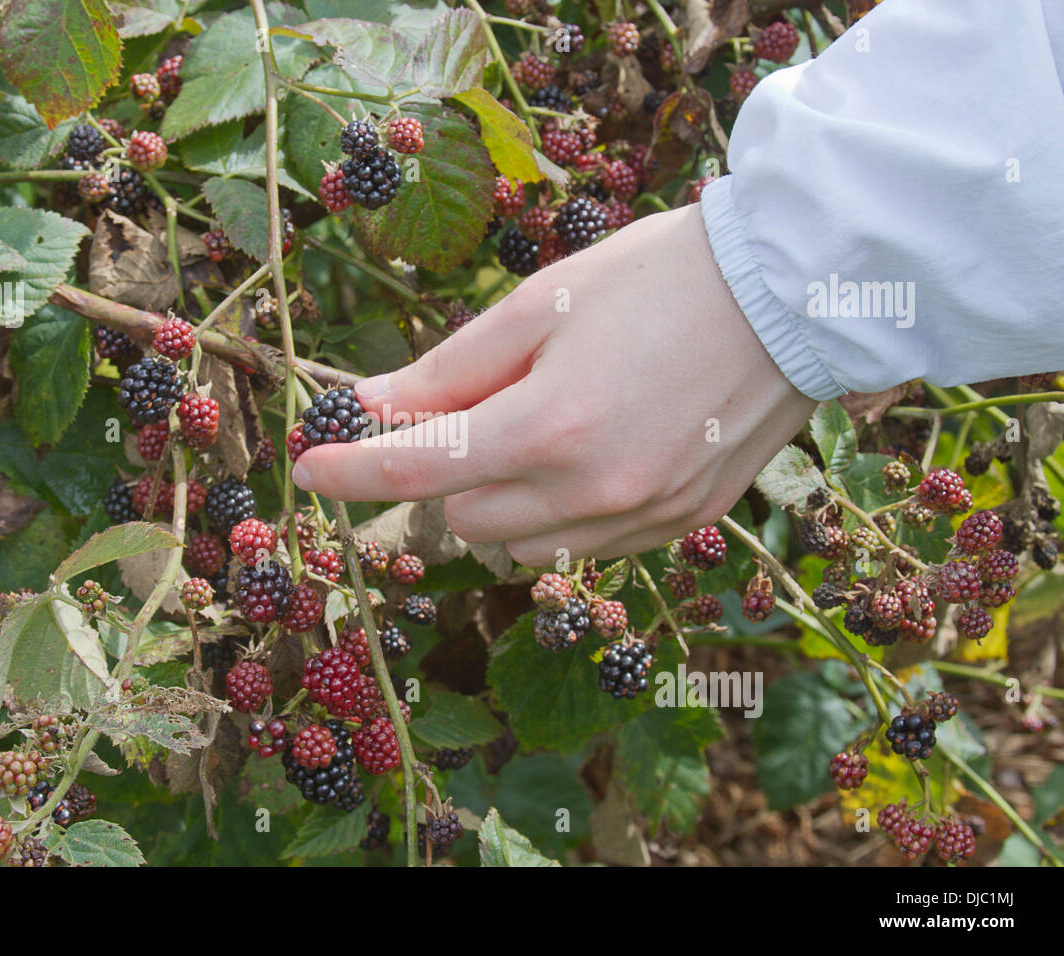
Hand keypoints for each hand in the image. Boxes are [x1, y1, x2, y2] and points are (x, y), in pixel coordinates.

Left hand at [292, 204, 816, 565]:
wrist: (792, 293)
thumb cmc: (658, 279)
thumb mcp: (538, 305)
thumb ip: (447, 370)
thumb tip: (368, 408)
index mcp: (546, 430)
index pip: (414, 474)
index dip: (349, 473)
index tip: (308, 470)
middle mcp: (591, 494)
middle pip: (463, 518)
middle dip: (444, 472)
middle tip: (468, 411)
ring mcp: (641, 519)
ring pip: (522, 547)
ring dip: (501, 501)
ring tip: (540, 432)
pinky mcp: (680, 526)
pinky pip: (586, 547)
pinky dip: (562, 514)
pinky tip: (592, 456)